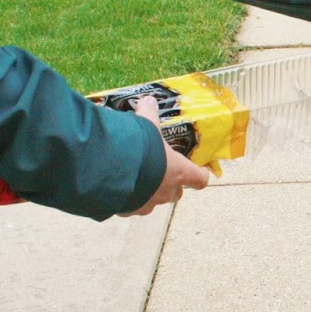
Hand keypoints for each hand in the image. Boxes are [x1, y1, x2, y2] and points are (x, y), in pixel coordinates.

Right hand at [124, 96, 209, 214]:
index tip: (198, 170)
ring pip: (154, 201)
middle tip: (160, 171)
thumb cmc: (139, 147)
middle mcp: (167, 192)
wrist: (110, 170)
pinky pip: (132, 206)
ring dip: (148, 191)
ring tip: (134, 177)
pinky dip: (128, 199)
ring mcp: (148, 204)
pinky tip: (117, 186)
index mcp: (179, 172)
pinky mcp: (129, 211)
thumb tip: (148, 100)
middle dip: (171, 184)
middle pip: (177, 193)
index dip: (200, 174)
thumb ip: (149, 113)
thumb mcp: (146, 125)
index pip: (200, 179)